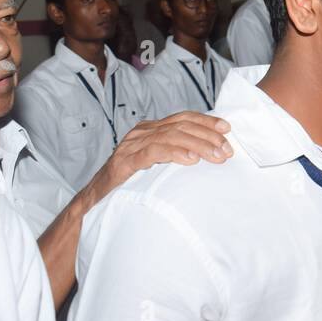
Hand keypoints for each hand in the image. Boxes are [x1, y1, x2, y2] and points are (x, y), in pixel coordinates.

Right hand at [99, 111, 232, 191]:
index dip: (206, 121)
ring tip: (217, 156)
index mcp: (149, 131)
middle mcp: (141, 134)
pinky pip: (153, 152)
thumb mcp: (156, 167)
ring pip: (170, 136)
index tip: (227, 129)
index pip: (182, 119)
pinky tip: (191, 159)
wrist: (94, 201)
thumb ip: (175, 156)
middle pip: (180, 126)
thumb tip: (208, 157)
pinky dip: (175, 153)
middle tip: (227, 149)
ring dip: (198, 145)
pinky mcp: (125, 162)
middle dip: (208, 135)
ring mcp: (131, 146)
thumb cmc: (129, 186)